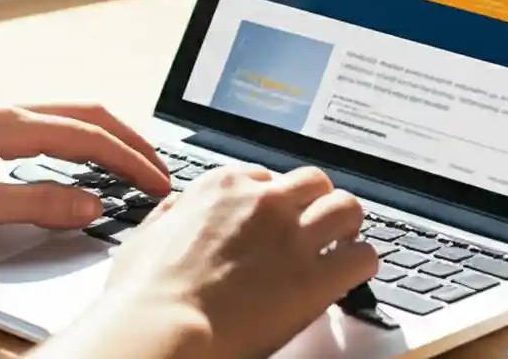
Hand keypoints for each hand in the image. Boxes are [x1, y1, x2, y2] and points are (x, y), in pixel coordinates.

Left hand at [0, 105, 170, 233]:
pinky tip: (76, 160)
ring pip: (68, 117)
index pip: (90, 138)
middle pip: (88, 115)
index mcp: (9, 124)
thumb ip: (35, 204)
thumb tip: (91, 204)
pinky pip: (48, 125)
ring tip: (130, 164)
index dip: (131, 162)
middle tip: (159, 170)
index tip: (158, 183)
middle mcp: (6, 112)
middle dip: (131, 140)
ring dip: (106, 138)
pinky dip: (79, 139)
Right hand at [49, 165, 378, 358]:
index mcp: (222, 186)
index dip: (275, 201)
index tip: (276, 219)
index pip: (267, 177)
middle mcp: (263, 202)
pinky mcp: (315, 277)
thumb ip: (171, 215)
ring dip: (346, 226)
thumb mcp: (147, 235)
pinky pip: (364, 256)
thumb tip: (178, 209)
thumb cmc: (143, 293)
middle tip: (315, 227)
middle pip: (313, 183)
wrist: (160, 328)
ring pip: (347, 208)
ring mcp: (293, 236)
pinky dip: (361, 264)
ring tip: (342, 244)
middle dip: (315, 204)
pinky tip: (349, 275)